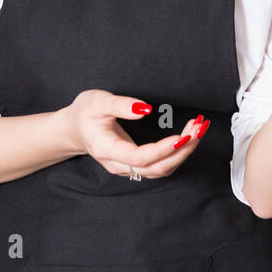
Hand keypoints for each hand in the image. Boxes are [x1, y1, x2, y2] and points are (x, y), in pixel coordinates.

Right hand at [59, 90, 208, 179]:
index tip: (181, 136)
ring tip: (197, 130)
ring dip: (183, 152)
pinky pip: (161, 165)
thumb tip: (144, 108)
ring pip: (161, 169)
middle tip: (198, 129)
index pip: (138, 158)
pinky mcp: (136, 165)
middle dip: (181, 151)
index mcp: (106, 149)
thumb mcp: (96, 101)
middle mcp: (118, 164)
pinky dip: (178, 153)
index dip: (162, 150)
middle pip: (156, 168)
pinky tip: (188, 136)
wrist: (74, 129)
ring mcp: (128, 167)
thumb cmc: (84, 114)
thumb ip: (120, 105)